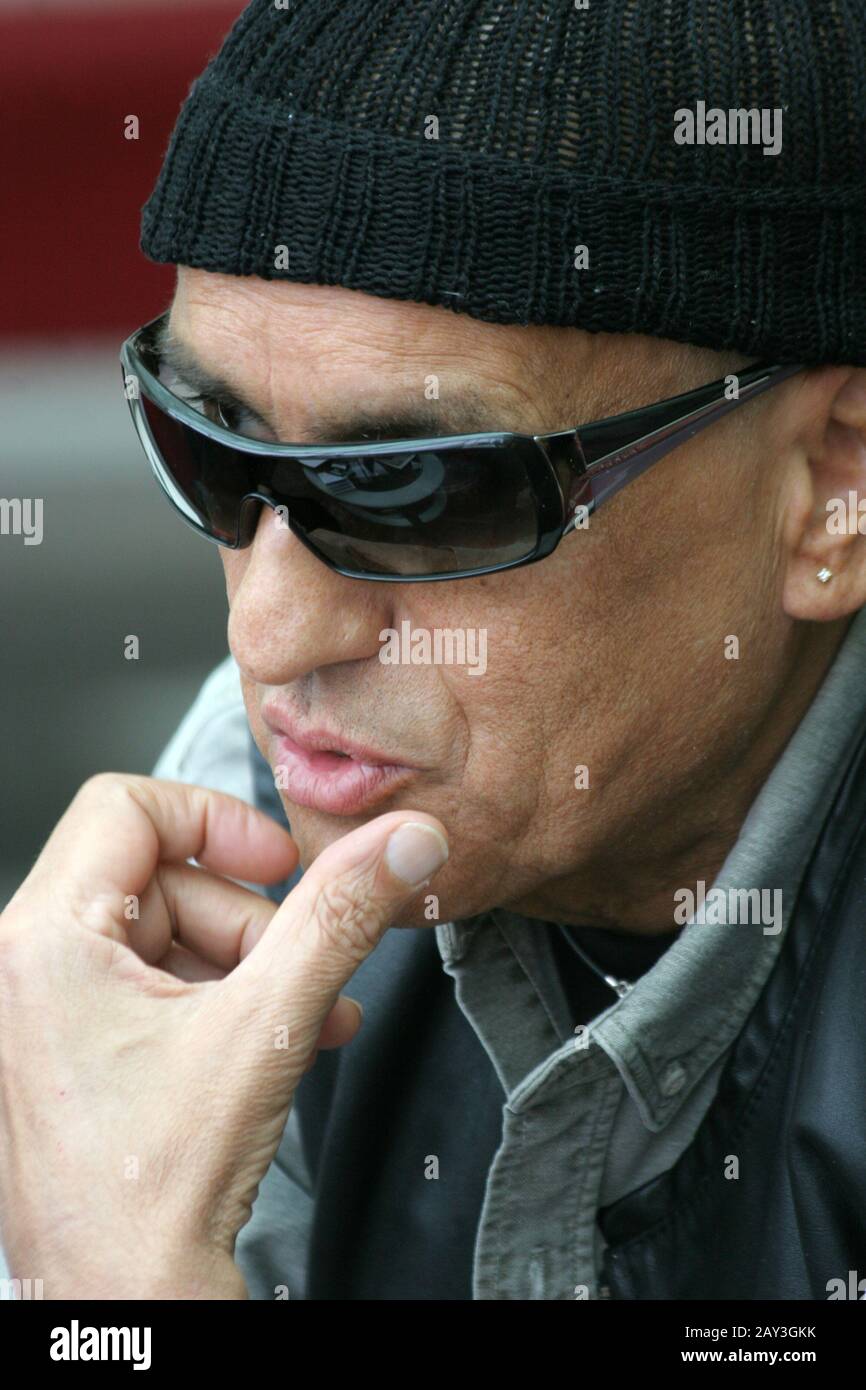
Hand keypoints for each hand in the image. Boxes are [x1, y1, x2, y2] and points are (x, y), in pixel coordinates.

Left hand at [0, 774, 447, 1298]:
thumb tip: (400, 842)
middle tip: (296, 972)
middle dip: (249, 922)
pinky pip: (155, 986)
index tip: (277, 862)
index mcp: (43, 940)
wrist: (127, 1308)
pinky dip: (223, 1002)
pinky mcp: (72, 1050)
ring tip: (305, 1019)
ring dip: (251, 969)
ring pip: (167, 933)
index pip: (127, 805)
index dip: (217, 821)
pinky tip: (279, 1041)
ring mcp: (45, 1013)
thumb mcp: (267, 1026)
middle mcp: (25, 968)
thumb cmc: (153, 1193)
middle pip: (160, 877)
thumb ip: (341, 918)